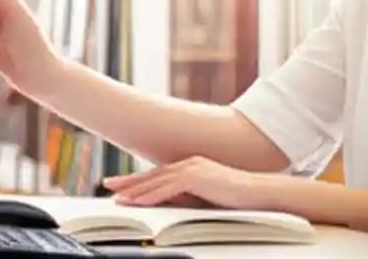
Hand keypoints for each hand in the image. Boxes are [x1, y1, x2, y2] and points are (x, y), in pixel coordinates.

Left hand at [105, 156, 269, 209]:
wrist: (260, 194)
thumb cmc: (237, 198)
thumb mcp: (205, 198)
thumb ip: (185, 198)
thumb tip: (164, 204)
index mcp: (190, 166)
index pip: (158, 174)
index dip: (137, 180)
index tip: (120, 185)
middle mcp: (188, 163)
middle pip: (152, 175)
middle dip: (128, 182)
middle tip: (108, 185)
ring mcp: (192, 168)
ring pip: (156, 181)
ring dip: (136, 191)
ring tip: (119, 198)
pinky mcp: (196, 176)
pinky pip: (168, 189)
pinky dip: (151, 196)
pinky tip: (138, 202)